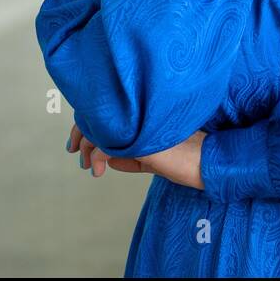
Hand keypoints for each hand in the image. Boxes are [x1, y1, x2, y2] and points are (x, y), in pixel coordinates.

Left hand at [67, 123, 207, 191]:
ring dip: (86, 148)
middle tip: (73, 150)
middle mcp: (136, 114)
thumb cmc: (185, 159)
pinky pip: (105, 144)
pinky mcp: (138, 137)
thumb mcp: (151, 159)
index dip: (87, 123)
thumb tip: (107, 160)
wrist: (206, 162)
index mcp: (139, 114)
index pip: (105, 110)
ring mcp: (137, 123)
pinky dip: (96, 158)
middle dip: (80, 134)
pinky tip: (98, 170)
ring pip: (98, 127)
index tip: (76, 141)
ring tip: (87, 165)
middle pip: (97, 114)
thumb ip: (130, 158)